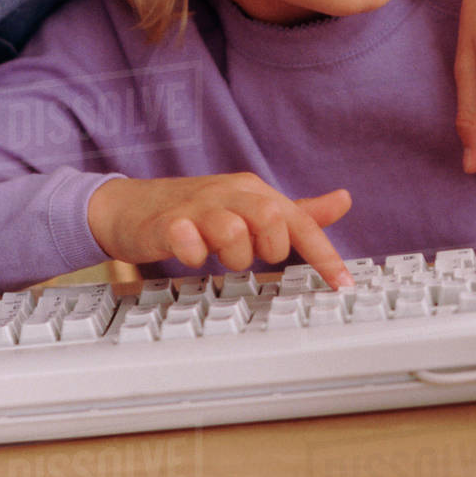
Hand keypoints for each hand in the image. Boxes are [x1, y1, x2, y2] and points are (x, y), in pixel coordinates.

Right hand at [87, 173, 353, 287]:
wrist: (132, 206)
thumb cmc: (197, 210)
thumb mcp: (250, 207)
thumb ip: (296, 211)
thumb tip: (344, 199)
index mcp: (253, 191)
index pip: (299, 221)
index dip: (325, 254)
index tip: (344, 285)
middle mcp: (229, 194)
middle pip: (271, 219)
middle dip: (269, 249)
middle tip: (252, 258)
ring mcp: (196, 207)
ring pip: (232, 230)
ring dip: (232, 256)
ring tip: (217, 257)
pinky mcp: (166, 223)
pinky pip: (186, 239)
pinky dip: (192, 253)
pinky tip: (188, 253)